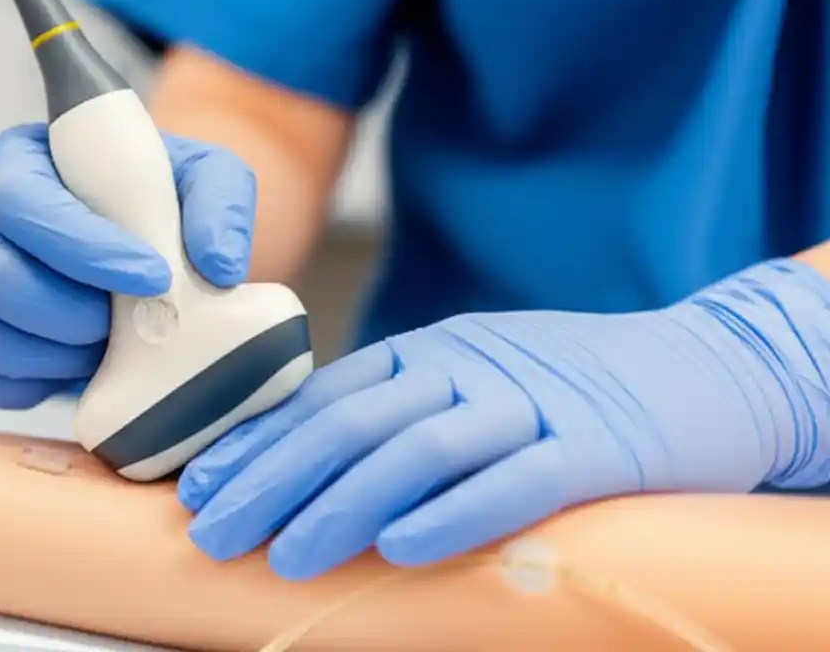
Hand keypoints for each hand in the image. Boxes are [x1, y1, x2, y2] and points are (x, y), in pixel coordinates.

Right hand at [0, 124, 256, 408]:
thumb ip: (220, 203)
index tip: (152, 277)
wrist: (151, 254)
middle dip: (72, 313)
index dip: (82, 248)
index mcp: (23, 164)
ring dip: (56, 355)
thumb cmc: (165, 205)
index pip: (22, 202)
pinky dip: (33, 386)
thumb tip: (218, 265)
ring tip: (108, 346)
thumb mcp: (206, 180)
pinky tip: (80, 372)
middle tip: (131, 323)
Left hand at [178, 260, 829, 578]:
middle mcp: (470, 366)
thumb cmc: (575, 387)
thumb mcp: (475, 382)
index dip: (258, 445)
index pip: (325, 399)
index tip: (200, 490)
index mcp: (432, 351)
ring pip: (420, 449)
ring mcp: (532, 402)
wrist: (708, 366)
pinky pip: (516, 481)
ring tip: (286, 556)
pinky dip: (455, 514)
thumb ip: (404, 414)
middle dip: (273, 480)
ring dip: (344, 505)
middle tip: (214, 532)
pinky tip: (402, 550)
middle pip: (353, 423)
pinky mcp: (596, 447)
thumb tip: (311, 470)